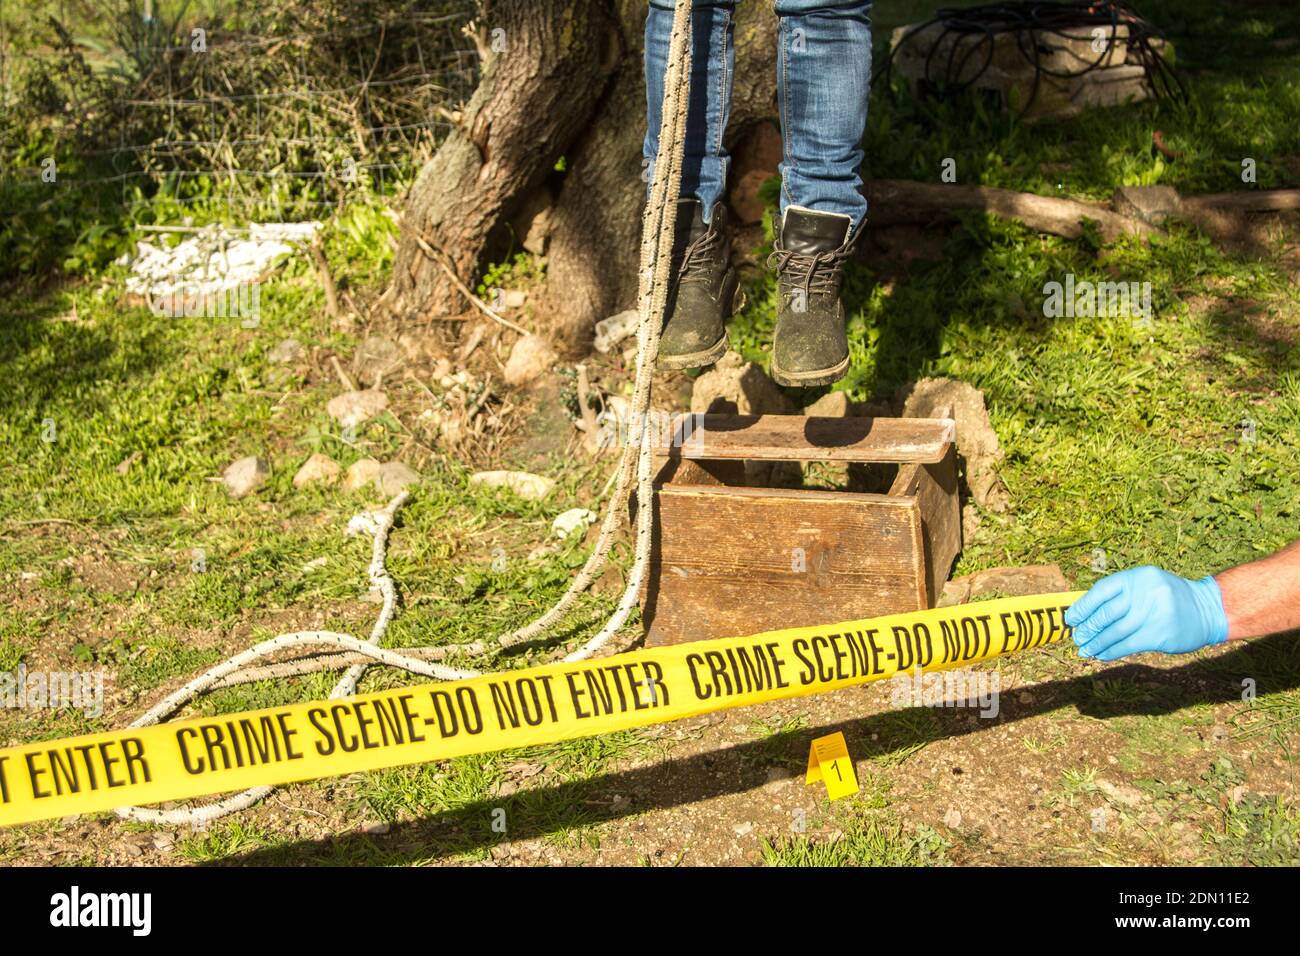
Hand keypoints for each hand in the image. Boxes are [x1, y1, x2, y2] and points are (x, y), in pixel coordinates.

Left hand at [1064, 566, 1228, 660]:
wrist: (1207, 609)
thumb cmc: (1167, 597)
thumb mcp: (1145, 586)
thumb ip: (1120, 595)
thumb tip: (1084, 613)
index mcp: (1138, 576)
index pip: (1101, 591)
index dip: (1083, 607)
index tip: (1071, 620)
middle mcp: (1146, 593)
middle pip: (1106, 613)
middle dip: (1088, 628)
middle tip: (1077, 638)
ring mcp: (1154, 614)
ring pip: (1115, 632)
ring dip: (1097, 643)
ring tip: (1085, 650)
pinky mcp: (1160, 634)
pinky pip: (1128, 645)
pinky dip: (1111, 651)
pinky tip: (1101, 655)